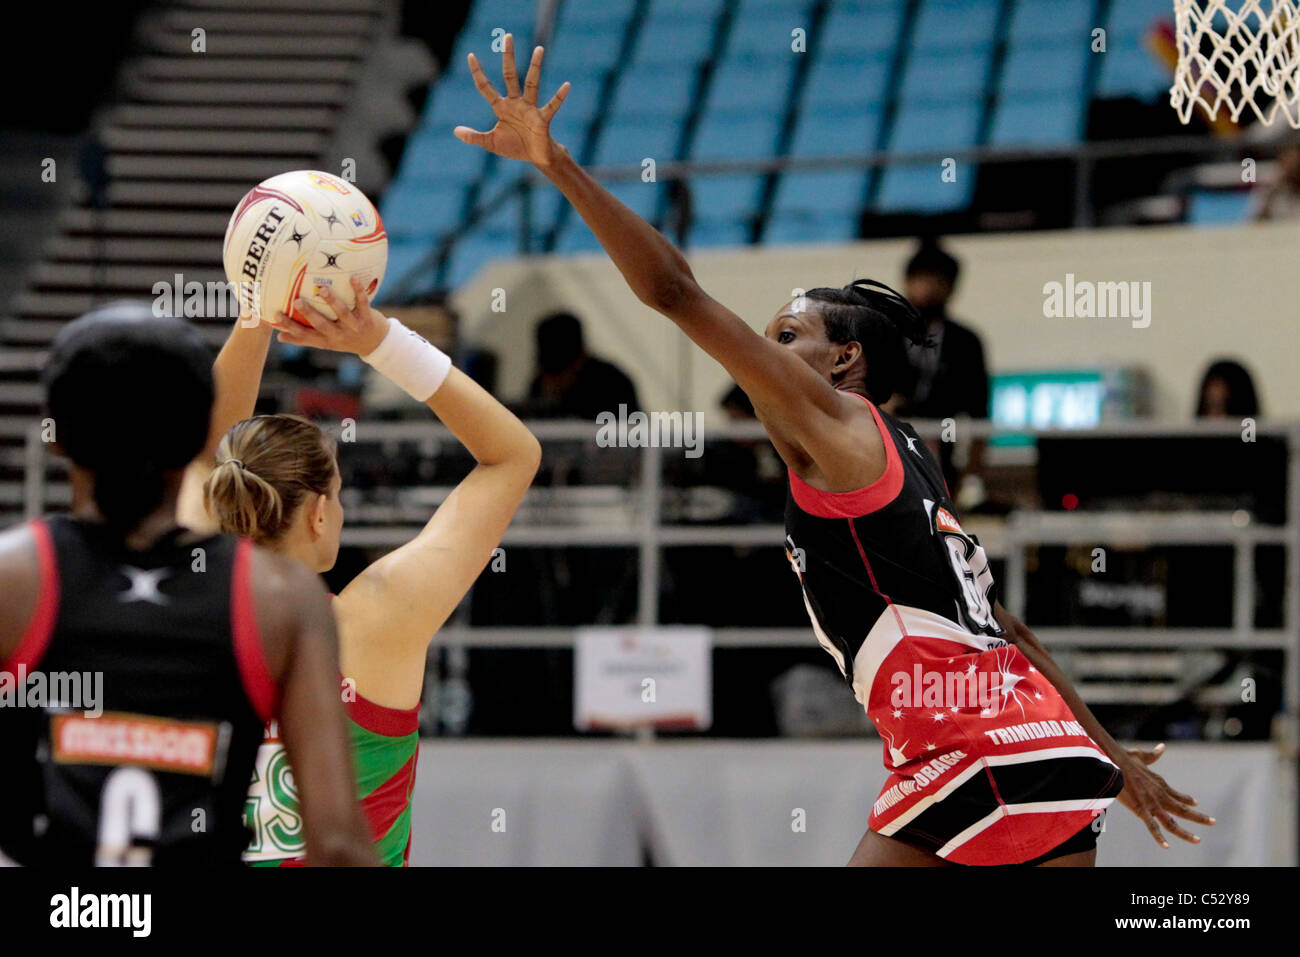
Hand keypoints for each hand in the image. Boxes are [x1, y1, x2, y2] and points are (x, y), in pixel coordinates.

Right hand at [265, 276, 388, 355]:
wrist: (376, 344)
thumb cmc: (344, 338)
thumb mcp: (325, 342)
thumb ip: (304, 338)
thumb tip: (279, 337)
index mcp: (325, 340)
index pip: (304, 335)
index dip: (289, 327)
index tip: (274, 315)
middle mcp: (338, 335)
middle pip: (322, 326)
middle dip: (309, 314)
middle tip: (296, 301)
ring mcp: (353, 327)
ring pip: (342, 314)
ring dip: (332, 301)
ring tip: (322, 289)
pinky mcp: (368, 318)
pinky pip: (363, 303)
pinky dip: (359, 290)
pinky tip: (353, 277)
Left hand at [453, 34, 568, 167]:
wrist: (535, 158)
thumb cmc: (514, 147)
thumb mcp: (490, 142)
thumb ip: (473, 137)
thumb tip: (455, 131)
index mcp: (501, 107)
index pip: (486, 87)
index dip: (478, 72)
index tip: (471, 55)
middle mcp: (515, 103)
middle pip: (510, 75)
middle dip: (508, 57)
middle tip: (508, 36)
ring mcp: (530, 109)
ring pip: (531, 83)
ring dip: (534, 67)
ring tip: (539, 49)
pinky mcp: (542, 119)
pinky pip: (552, 106)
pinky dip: (559, 97)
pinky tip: (566, 85)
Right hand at [1115, 743, 1214, 847]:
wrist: (1115, 762)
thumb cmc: (1125, 758)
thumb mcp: (1142, 756)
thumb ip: (1153, 755)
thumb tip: (1162, 747)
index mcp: (1159, 784)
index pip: (1177, 795)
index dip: (1187, 800)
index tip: (1196, 803)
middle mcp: (1160, 795)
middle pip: (1182, 810)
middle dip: (1199, 817)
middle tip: (1213, 822)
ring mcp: (1152, 804)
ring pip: (1172, 823)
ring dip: (1185, 833)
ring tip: (1197, 840)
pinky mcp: (1142, 810)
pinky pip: (1152, 827)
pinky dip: (1159, 837)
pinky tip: (1166, 846)